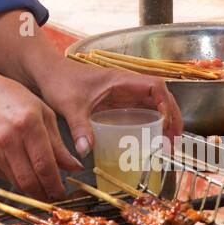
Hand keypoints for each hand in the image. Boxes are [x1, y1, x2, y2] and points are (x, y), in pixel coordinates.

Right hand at [0, 70, 83, 200]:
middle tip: (54, 195)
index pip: (45, 166)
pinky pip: (6, 177)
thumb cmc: (14, 99)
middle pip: (30, 181)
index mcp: (29, 125)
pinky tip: (26, 172)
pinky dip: (19, 180)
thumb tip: (75, 167)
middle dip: (45, 194)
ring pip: (18, 183)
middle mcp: (9, 140)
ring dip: (33, 190)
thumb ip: (59, 143)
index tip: (63, 192)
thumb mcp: (44, 113)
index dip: (56, 185)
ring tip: (43, 186)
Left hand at [36, 59, 183, 159]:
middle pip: (159, 96)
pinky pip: (140, 110)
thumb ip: (79, 127)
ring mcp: (122, 93)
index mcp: (120, 80)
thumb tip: (86, 150)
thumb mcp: (69, 106)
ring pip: (152, 104)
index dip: (165, 103)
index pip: (154, 86)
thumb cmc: (60, 82)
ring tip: (168, 142)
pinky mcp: (116, 101)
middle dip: (172, 115)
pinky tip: (150, 139)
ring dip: (164, 119)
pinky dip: (150, 122)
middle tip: (175, 139)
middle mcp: (126, 85)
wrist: (48, 74)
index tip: (166, 122)